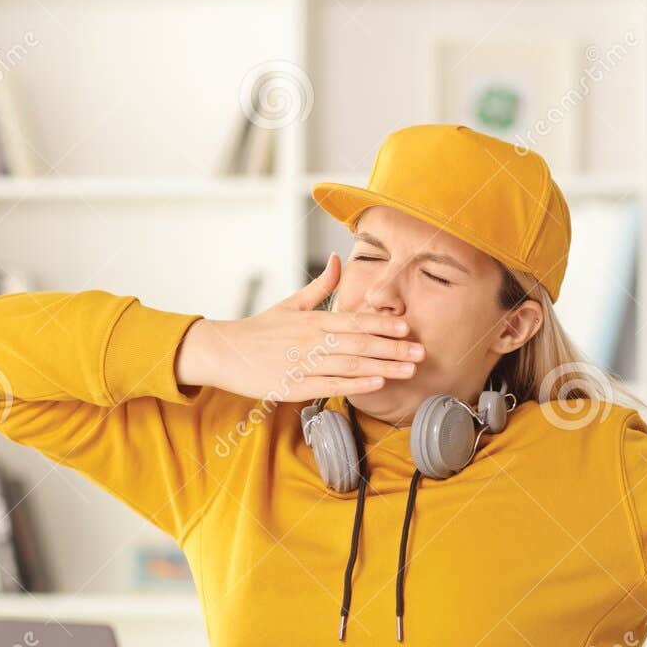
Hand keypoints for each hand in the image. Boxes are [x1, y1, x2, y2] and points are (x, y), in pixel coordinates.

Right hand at [173, 254, 422, 401]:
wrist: (225, 352)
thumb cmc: (260, 330)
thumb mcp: (291, 304)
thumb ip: (320, 286)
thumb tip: (338, 259)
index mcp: (314, 320)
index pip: (356, 320)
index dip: (383, 324)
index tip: (408, 326)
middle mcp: (313, 340)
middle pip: (361, 343)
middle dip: (394, 347)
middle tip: (421, 351)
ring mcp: (305, 364)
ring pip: (351, 365)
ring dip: (384, 366)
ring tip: (410, 369)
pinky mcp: (297, 386)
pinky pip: (332, 384)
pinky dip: (357, 384)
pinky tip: (378, 383)